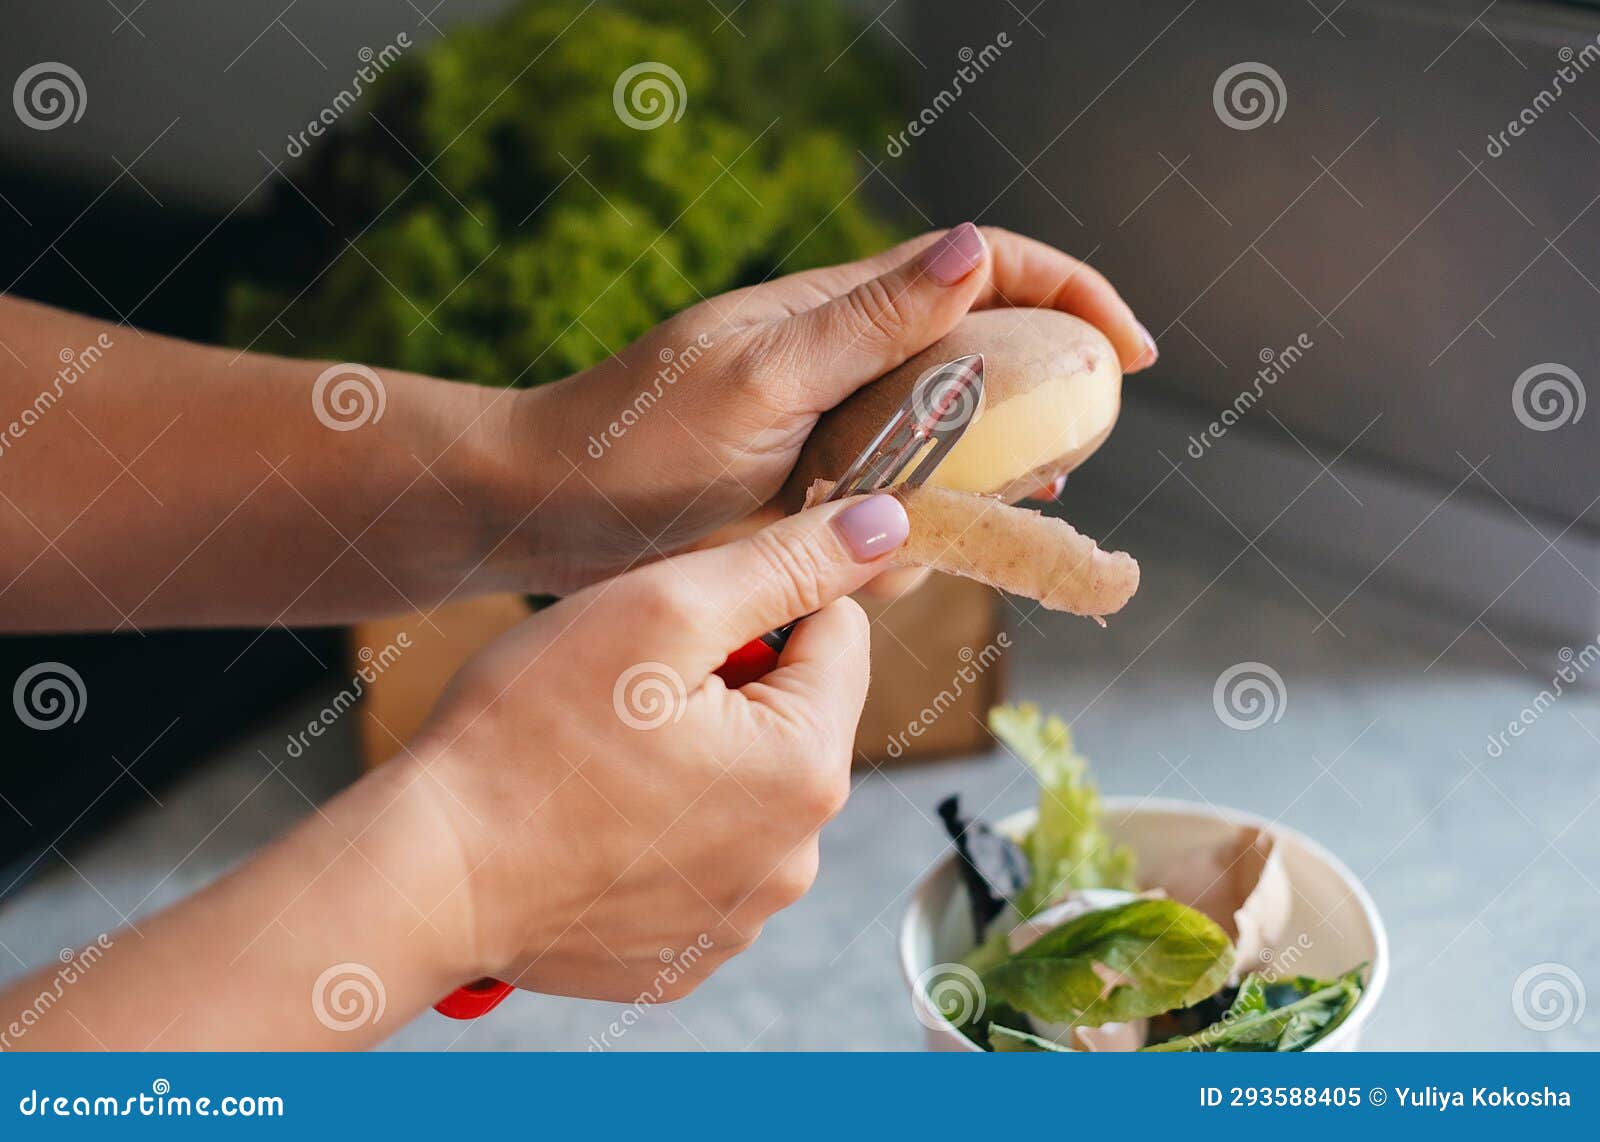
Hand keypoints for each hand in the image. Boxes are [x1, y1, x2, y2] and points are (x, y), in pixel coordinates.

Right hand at [404, 493, 909, 1000]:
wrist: (424, 878)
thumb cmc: (526, 738)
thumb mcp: (662, 611)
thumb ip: (788, 564)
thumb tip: (886, 526)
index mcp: (808, 768)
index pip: (837, 634)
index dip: (756, 606)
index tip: (675, 628)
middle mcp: (797, 858)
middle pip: (793, 715)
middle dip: (728, 684)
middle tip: (624, 689)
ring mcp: (742, 915)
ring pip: (748, 787)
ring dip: (697, 756)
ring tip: (600, 758)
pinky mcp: (689, 950)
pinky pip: (705, 857)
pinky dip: (664, 830)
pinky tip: (595, 822)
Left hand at [505, 225, 1154, 592]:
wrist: (547, 511)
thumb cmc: (632, 438)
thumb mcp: (756, 380)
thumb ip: (864, 325)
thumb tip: (972, 253)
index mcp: (840, 311)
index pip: (983, 268)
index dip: (1070, 293)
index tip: (1127, 353)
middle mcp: (849, 361)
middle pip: (986, 351)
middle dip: (1045, 396)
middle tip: (1069, 456)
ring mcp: (835, 427)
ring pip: (952, 435)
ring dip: (989, 473)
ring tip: (1008, 509)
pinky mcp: (816, 488)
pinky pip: (900, 501)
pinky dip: (922, 528)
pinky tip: (911, 558)